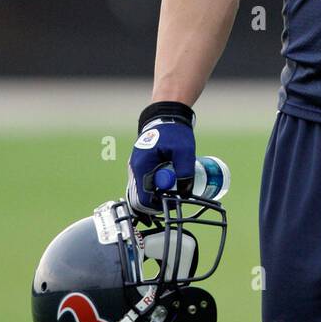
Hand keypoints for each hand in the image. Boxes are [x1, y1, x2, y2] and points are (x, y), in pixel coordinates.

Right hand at [126, 101, 195, 218]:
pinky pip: (146, 184)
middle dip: (157, 204)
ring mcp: (137, 168)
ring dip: (157, 196)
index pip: (144, 198)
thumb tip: (185, 193)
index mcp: (141, 167)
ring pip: (143, 192)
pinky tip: (169, 186)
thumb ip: (185, 172)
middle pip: (140, 198)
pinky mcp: (142, 166)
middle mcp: (135, 169)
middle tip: (175, 201)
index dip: (158, 206)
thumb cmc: (175, 132)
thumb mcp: (184, 151)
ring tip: (174, 193)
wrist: (166, 115)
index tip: (174, 204)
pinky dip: (155, 189)